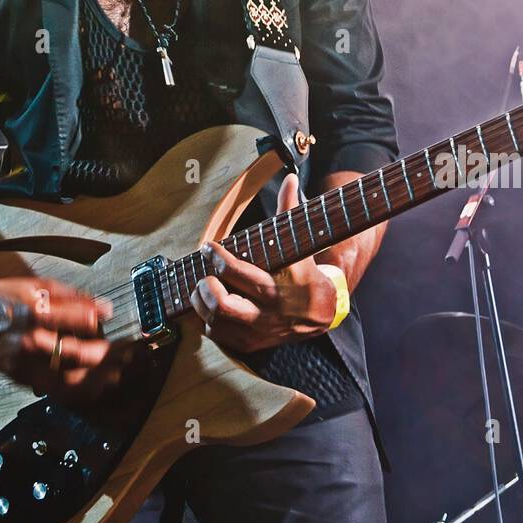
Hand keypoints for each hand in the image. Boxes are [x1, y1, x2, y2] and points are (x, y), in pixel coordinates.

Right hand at [0, 272, 136, 401]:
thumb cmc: (7, 295)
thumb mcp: (39, 285)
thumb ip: (73, 298)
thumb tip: (104, 309)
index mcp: (35, 313)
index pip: (76, 320)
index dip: (98, 320)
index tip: (116, 318)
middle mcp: (30, 342)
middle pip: (75, 356)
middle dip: (106, 358)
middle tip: (129, 356)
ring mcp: (24, 364)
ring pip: (67, 382)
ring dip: (96, 382)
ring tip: (117, 377)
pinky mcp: (20, 377)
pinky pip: (53, 390)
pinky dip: (77, 391)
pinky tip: (94, 388)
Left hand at [190, 173, 338, 352]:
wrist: (320, 313)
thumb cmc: (304, 272)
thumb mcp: (300, 245)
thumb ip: (290, 211)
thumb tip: (291, 178)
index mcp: (277, 286)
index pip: (240, 274)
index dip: (219, 259)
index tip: (209, 247)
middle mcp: (266, 312)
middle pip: (223, 305)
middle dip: (207, 288)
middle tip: (205, 275)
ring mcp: (258, 331)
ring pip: (217, 322)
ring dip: (202, 303)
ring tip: (202, 287)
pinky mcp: (251, 344)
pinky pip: (219, 337)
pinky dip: (207, 322)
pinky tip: (208, 305)